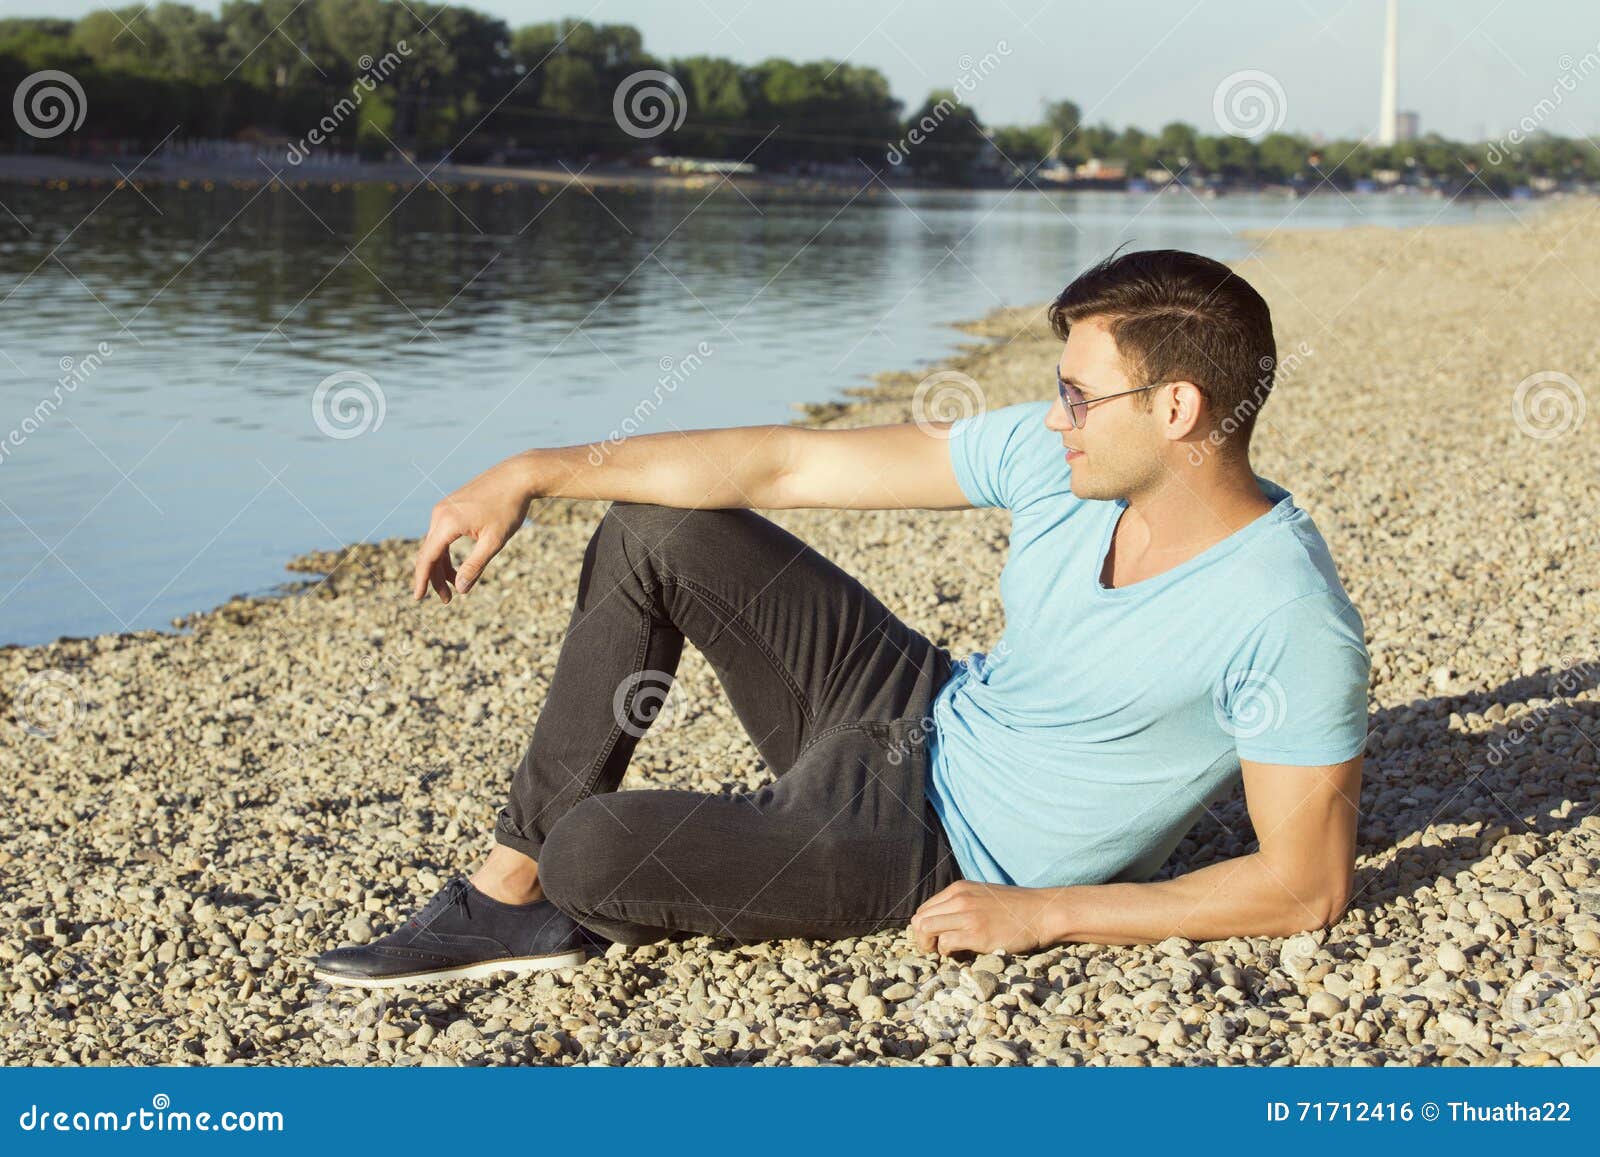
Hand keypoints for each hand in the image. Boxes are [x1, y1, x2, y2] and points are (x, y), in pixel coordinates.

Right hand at [412, 455, 535, 602]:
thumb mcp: (494, 541)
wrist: (518, 476)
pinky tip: (456, 566)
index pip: (427, 557)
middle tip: (447, 600)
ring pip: (435, 544)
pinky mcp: (451, 506)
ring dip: (442, 566)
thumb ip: (475, 566)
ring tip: (454, 586)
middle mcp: (440, 513)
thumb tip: (460, 588)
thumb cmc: (509, 508)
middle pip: (430, 552)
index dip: (422, 580)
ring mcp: (444, 508)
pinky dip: (447, 551)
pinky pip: (442, 534)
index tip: (417, 598)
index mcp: (447, 522)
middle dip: (435, 578)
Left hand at [909, 880, 1061, 955]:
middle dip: (922, 939)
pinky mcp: (977, 934)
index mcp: (959, 889)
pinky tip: (959, 954)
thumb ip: (961, 904)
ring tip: (945, 953)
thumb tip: (942, 923)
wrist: (1042, 912)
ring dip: (930, 946)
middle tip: (935, 950)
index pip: (924, 909)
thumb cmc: (1015, 908)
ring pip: (926, 929)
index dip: (924, 928)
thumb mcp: (983, 896)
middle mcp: (959, 899)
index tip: (934, 939)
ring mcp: (968, 915)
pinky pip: (945, 943)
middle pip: (920, 920)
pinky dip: (947, 953)